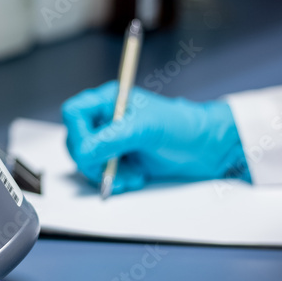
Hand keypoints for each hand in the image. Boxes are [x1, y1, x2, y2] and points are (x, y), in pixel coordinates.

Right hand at [61, 82, 250, 193]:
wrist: (206, 149)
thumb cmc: (183, 127)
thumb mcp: (146, 129)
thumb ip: (112, 138)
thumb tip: (85, 151)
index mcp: (110, 100)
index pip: (75, 113)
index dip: (78, 133)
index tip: (91, 151)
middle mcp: (108, 119)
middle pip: (77, 141)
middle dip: (92, 160)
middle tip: (109, 170)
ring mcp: (113, 141)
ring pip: (88, 161)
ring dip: (105, 174)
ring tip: (130, 177)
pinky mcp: (120, 159)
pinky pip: (102, 173)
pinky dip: (114, 180)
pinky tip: (134, 178)